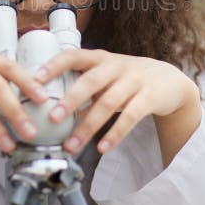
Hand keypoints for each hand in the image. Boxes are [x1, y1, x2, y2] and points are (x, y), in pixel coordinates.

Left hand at [36, 48, 200, 154]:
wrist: (168, 80)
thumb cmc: (127, 79)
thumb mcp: (105, 77)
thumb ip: (82, 90)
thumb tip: (50, 110)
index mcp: (99, 59)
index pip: (73, 56)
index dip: (54, 65)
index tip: (35, 80)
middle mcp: (116, 66)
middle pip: (90, 81)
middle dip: (70, 100)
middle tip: (52, 118)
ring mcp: (134, 81)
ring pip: (108, 103)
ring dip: (88, 126)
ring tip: (71, 146)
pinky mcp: (150, 97)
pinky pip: (131, 117)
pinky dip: (115, 134)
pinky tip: (102, 148)